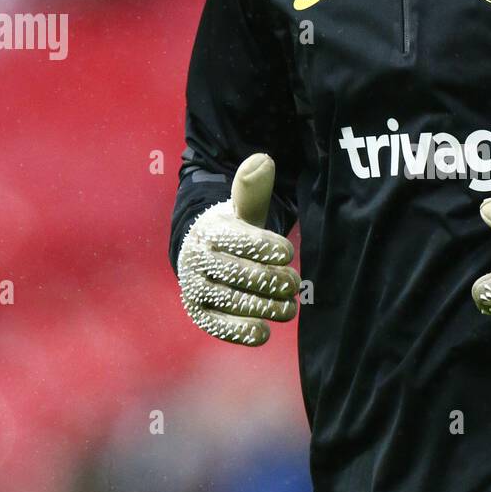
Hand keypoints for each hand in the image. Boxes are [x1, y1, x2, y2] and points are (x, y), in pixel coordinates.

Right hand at [177, 152, 300, 345]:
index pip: (241, 241)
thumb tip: (263, 160)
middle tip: (295, 283)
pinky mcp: (199, 313)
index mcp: (211, 230)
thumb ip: (254, 188)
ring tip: (290, 307)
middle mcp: (196, 260)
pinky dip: (242, 331)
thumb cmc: (235, 231)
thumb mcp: (244, 208)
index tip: (288, 253)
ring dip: (266, 307)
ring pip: (233, 301)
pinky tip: (264, 332)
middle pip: (240, 274)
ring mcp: (195, 288)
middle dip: (273, 280)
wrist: (203, 255)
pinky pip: (219, 326)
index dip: (267, 248)